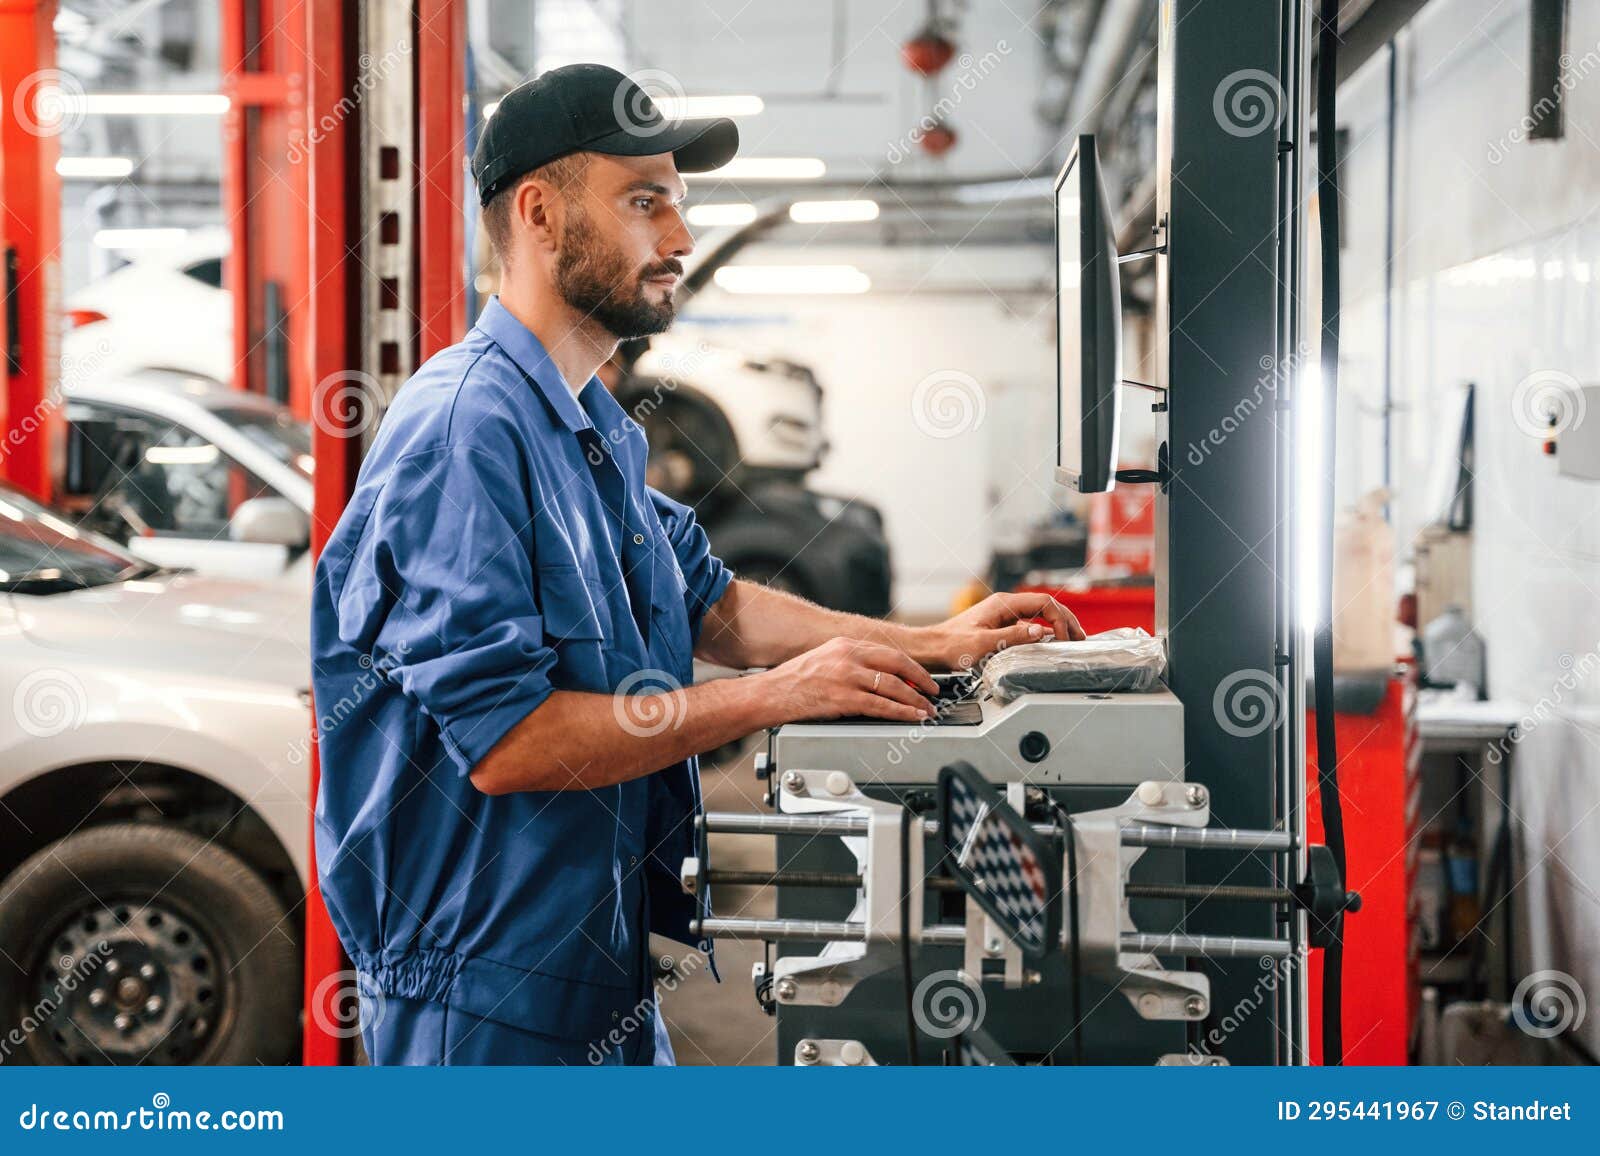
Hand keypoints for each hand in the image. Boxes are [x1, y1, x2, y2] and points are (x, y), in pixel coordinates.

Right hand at [760, 637, 939, 724]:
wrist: (769, 694)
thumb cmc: (793, 682)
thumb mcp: (824, 660)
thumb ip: (851, 663)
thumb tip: (880, 676)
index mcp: (845, 645)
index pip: (888, 652)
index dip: (910, 666)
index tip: (922, 677)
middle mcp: (847, 656)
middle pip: (896, 664)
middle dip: (920, 679)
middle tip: (933, 691)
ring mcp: (846, 677)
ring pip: (892, 685)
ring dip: (915, 699)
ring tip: (926, 709)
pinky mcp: (843, 698)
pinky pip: (880, 705)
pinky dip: (901, 711)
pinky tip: (911, 716)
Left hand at [917, 592, 1085, 670]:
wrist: (931, 648)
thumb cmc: (951, 645)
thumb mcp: (984, 643)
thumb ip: (1013, 636)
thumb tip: (1041, 631)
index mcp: (1003, 604)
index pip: (1044, 603)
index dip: (1060, 619)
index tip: (1066, 638)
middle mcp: (1005, 605)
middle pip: (1045, 606)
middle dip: (1065, 620)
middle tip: (1080, 638)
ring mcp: (1003, 615)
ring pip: (1039, 615)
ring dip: (1057, 626)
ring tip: (1072, 640)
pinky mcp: (1000, 625)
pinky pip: (1029, 625)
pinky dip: (1044, 632)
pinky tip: (1050, 643)